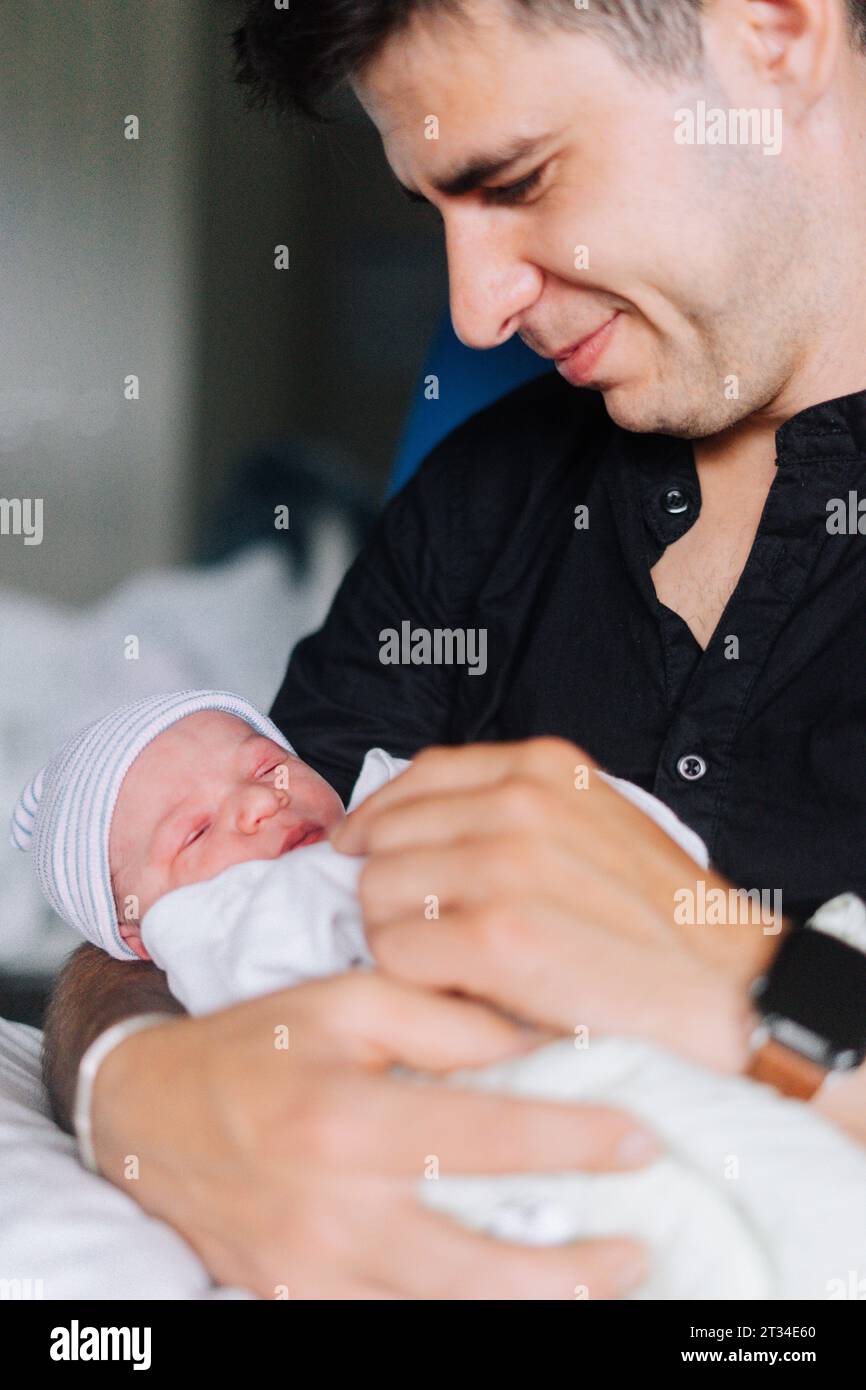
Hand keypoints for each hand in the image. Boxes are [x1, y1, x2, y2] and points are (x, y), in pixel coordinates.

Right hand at [91, 972, 656, 1298]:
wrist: (148, 1116)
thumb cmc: (258, 1045)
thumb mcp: (346, 1003)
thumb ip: (444, 1018)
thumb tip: (538, 1045)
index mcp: (347, 1121)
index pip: (488, 1140)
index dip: (575, 1144)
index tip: (641, 1142)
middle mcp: (333, 1211)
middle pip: (479, 1269)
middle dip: (575, 1272)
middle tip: (639, 1250)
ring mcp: (314, 1273)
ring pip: (446, 1314)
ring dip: (534, 1305)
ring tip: (598, 1283)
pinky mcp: (299, 1302)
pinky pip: (394, 1321)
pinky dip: (462, 1315)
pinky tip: (512, 1295)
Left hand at [332, 739, 775, 1072]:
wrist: (727, 985)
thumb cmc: (661, 916)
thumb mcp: (593, 820)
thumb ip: (511, 808)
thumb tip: (411, 826)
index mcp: (540, 767)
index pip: (417, 776)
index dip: (380, 818)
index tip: (362, 850)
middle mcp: (516, 804)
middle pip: (386, 838)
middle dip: (392, 887)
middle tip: (428, 928)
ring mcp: (503, 867)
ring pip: (378, 894)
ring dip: (398, 935)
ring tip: (450, 962)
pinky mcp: (494, 938)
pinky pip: (394, 951)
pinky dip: (414, 977)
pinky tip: (457, 989)